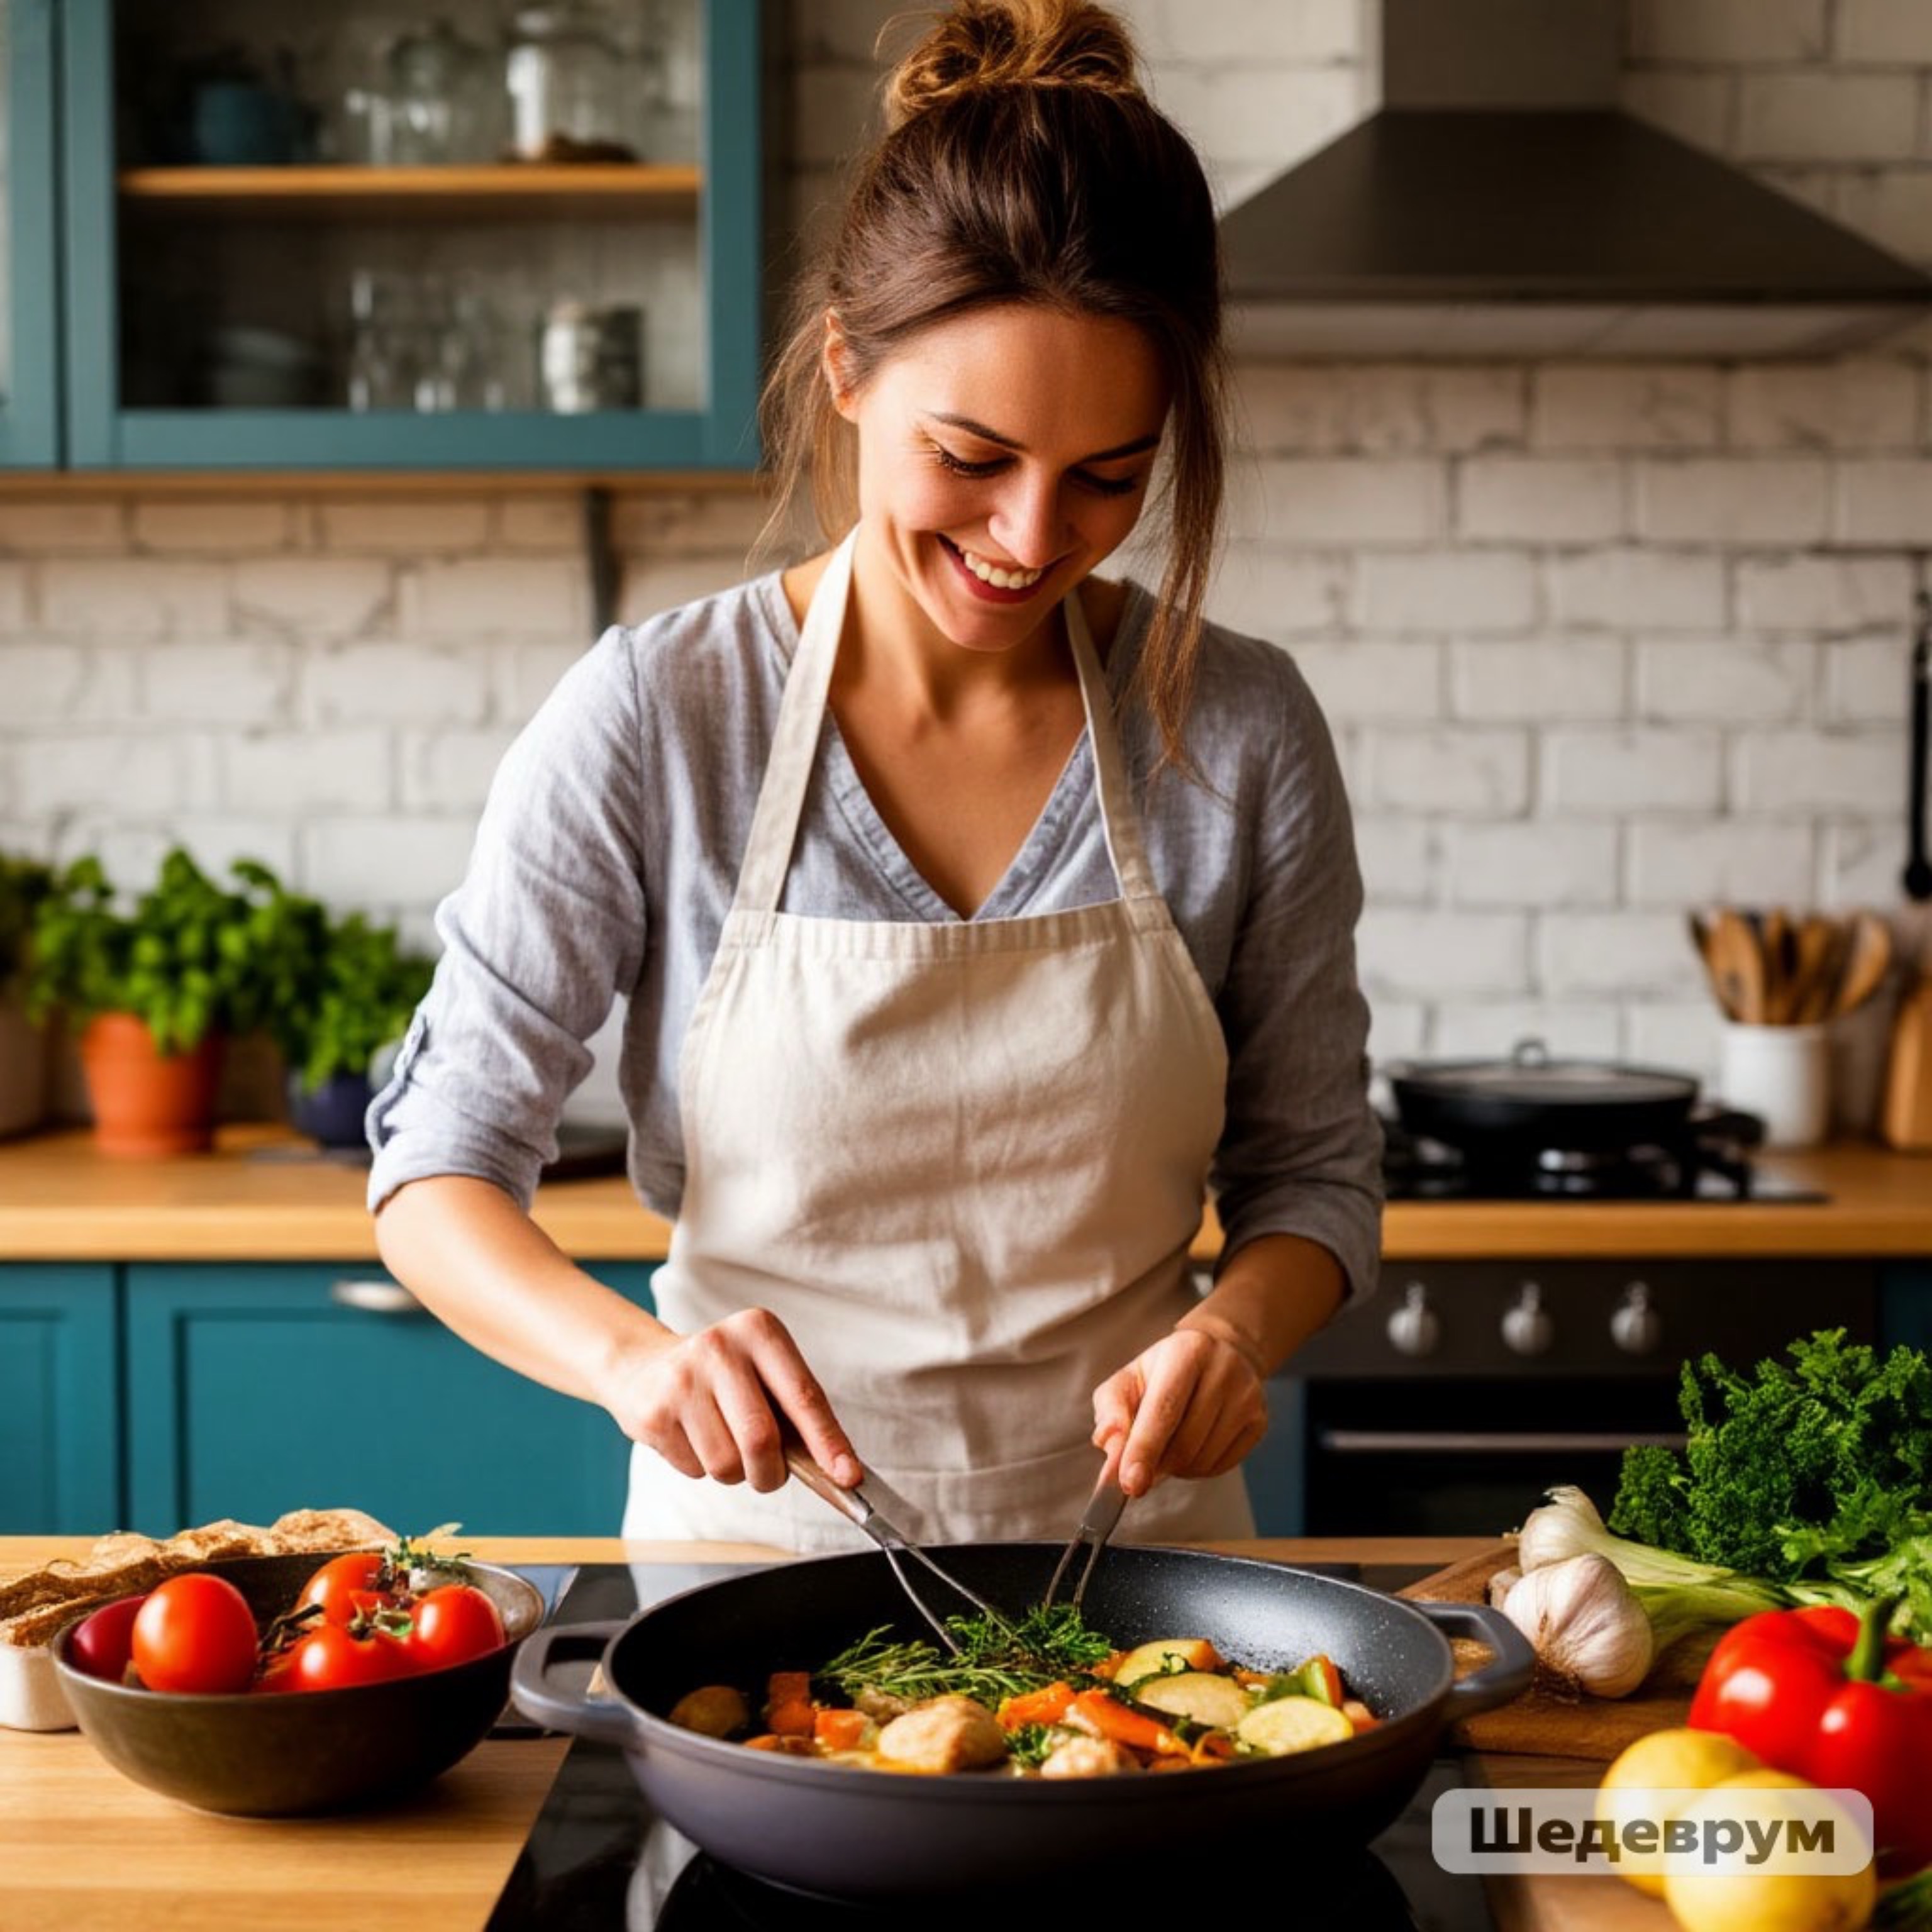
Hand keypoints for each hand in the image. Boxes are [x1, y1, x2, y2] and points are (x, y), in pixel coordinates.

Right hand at [610, 1307, 860, 1494]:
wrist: (644, 1367)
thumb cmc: (723, 1377)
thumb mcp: (763, 1372)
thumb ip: (797, 1412)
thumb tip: (838, 1468)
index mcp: (759, 1330)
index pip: (803, 1396)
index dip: (828, 1442)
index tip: (849, 1476)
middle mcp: (720, 1347)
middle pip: (761, 1439)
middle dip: (772, 1473)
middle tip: (770, 1474)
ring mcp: (682, 1380)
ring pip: (726, 1464)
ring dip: (735, 1473)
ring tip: (724, 1444)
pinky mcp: (653, 1413)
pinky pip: (695, 1470)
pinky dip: (702, 1468)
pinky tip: (693, 1439)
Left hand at [1090, 1325, 1267, 1498]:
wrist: (1216, 1355)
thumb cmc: (1164, 1372)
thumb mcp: (1128, 1380)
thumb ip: (1111, 1412)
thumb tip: (1110, 1451)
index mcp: (1187, 1351)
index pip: (1164, 1410)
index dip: (1144, 1449)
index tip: (1129, 1484)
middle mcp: (1224, 1370)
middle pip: (1185, 1442)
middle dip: (1157, 1464)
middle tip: (1140, 1465)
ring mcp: (1247, 1397)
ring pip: (1203, 1459)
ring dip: (1176, 1469)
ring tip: (1167, 1447)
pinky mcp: (1259, 1422)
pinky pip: (1222, 1466)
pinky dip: (1197, 1469)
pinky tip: (1191, 1448)